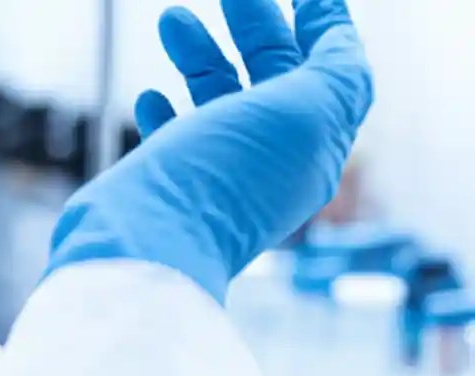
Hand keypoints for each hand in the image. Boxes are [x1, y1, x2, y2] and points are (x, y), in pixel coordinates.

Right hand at [44, 0, 372, 303]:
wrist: (145, 243)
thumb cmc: (223, 177)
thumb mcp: (304, 110)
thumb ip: (336, 71)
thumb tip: (338, 38)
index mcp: (313, 145)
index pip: (331, 74)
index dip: (323, 27)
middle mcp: (269, 161)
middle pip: (272, 78)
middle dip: (255, 28)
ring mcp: (216, 173)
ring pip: (216, 99)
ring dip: (200, 55)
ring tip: (171, 17)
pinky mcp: (169, 185)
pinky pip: (173, 139)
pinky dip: (165, 109)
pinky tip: (150, 94)